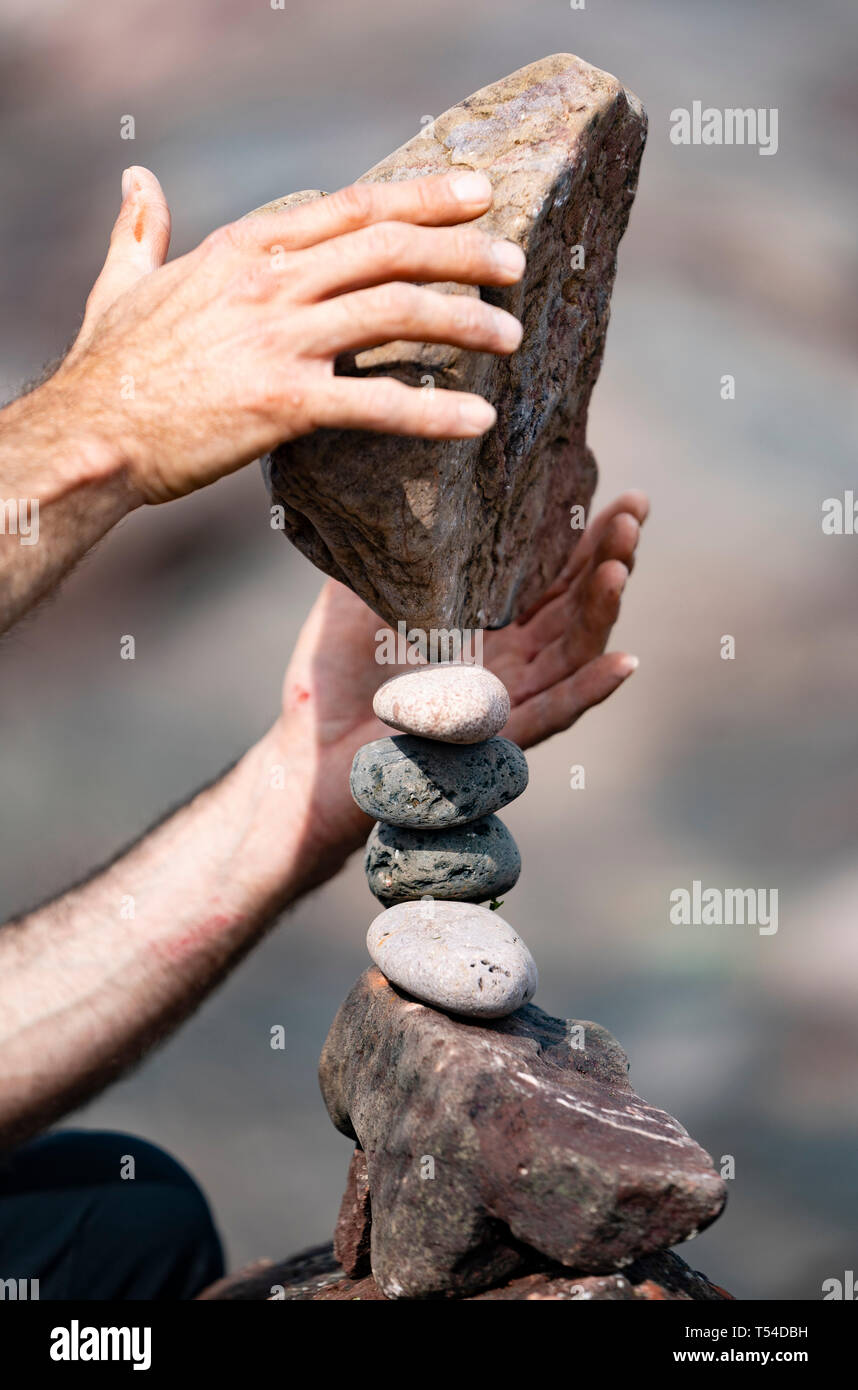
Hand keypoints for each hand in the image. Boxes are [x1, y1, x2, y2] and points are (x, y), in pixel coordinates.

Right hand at [43, 166, 524, 503]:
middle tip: (517, 264)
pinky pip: (377, 403)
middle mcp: (271, 281)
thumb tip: (137, 182)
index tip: (476, 191)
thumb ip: (141, 231)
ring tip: (512, 337)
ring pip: (397, 311)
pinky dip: (434, 413)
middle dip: (464, 250)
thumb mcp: (123, 282)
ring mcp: (280, 339)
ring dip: (466, 321)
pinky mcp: (284, 403)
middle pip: (390, 247)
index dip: (423, 195)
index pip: (353, 206)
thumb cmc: (108, 365)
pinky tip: (477, 422)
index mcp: (245, 249)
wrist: (92, 433)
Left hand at [273, 490, 647, 867]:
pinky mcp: (495, 739)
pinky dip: (590, 691)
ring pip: (572, 652)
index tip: (613, 493)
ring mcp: (506, 699)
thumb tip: (398, 472)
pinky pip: (553, 714)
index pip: (548, 574)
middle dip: (608, 557)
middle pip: (574, 604)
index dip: (583, 536)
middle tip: (633, 511)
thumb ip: (390, 547)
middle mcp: (507, 658)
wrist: (310, 751)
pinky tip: (625, 662)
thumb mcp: (359, 594)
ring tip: (621, 565)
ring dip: (603, 610)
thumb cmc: (335, 677)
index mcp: (484, 622)